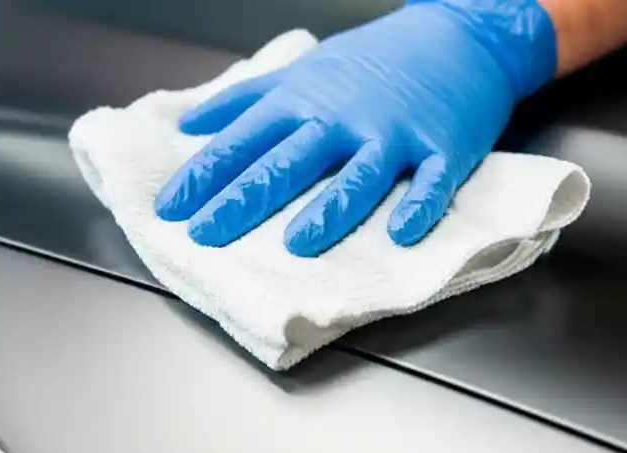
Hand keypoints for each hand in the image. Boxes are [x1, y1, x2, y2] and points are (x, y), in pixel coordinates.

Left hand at [154, 0, 556, 255]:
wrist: (457, 36)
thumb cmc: (370, 64)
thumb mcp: (301, 74)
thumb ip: (244, 103)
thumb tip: (187, 127)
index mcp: (303, 101)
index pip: (243, 141)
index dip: (204, 175)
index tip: (169, 208)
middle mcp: (343, 118)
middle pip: (288, 162)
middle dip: (243, 199)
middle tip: (206, 234)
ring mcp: (394, 134)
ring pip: (358, 176)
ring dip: (329, 209)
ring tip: (297, 242)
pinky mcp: (442, 149)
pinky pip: (431, 183)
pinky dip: (418, 207)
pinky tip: (401, 233)